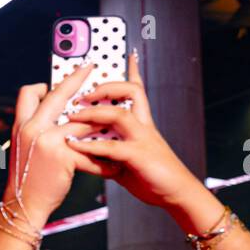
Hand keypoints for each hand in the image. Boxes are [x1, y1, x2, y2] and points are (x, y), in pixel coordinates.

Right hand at [5, 62, 107, 227]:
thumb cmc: (27, 179)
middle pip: (57, 95)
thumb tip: (56, 117)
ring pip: (81, 121)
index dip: (43, 86)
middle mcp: (32, 129)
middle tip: (91, 68)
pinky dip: (102, 160)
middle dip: (76, 80)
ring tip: (115, 124)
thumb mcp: (24, 148)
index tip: (56, 83)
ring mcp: (48, 141)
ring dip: (100, 124)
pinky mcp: (62, 156)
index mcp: (22, 125)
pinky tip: (111, 166)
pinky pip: (89, 151)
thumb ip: (36, 130)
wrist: (24, 205)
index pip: (28, 93)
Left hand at [66, 51, 203, 210]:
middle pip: (131, 92)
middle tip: (81, 92)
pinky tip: (72, 145)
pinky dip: (89, 146)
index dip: (133, 71)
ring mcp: (143, 140)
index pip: (138, 91)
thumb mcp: (127, 160)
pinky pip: (111, 147)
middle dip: (106, 87)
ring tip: (72, 114)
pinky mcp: (138, 156)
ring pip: (119, 114)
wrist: (176, 195)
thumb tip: (87, 148)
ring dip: (93, 112)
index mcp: (143, 124)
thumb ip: (109, 151)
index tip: (129, 53)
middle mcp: (144, 126)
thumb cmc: (152, 177)